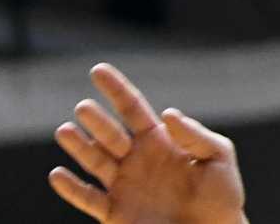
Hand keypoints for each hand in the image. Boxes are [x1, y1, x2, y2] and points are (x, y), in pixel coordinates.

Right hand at [49, 64, 246, 223]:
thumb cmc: (221, 194)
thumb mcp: (218, 156)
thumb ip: (194, 134)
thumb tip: (168, 113)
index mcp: (160, 140)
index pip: (133, 108)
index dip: (115, 89)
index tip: (97, 70)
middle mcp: (137, 159)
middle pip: (111, 134)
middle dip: (97, 120)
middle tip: (84, 106)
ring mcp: (124, 186)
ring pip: (95, 161)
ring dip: (80, 147)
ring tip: (65, 130)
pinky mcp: (116, 214)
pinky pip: (89, 199)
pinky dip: (72, 188)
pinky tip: (57, 174)